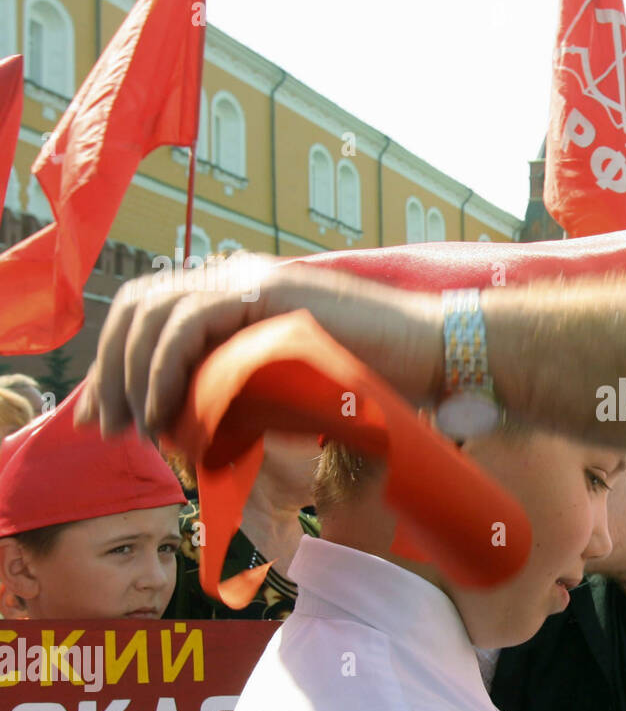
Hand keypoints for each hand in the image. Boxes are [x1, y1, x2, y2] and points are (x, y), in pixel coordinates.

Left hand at [75, 255, 443, 438]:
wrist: (434, 352)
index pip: (152, 313)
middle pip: (139, 306)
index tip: (107, 419)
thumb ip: (244, 396)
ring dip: (131, 372)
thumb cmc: (377, 380)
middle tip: (108, 429)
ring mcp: (251, 279)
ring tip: (138, 427)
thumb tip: (196, 433)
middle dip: (110, 370)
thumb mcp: (291, 389)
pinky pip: (191, 321)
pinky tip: (166, 408)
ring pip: (154, 311)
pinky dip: (166, 366)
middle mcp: (236, 277)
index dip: (117, 362)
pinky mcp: (269, 292)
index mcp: (239, 293)